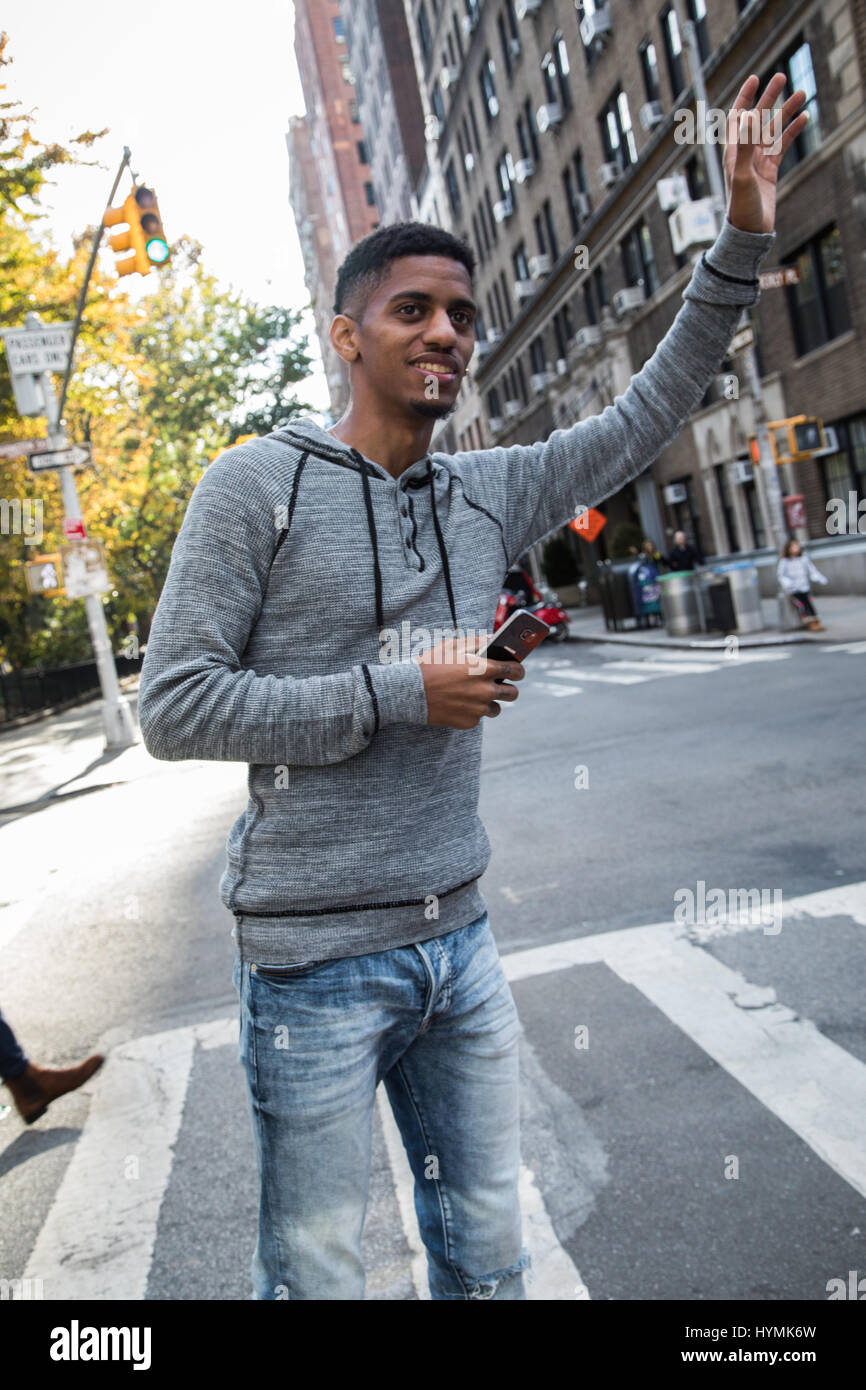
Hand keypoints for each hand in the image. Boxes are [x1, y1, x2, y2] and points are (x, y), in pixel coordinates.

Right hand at [414, 633, 524, 729]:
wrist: (409, 691)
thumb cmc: (430, 665)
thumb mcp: (452, 646)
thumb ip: (476, 642)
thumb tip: (493, 639)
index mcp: (485, 669)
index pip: (516, 671)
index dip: (519, 670)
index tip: (517, 672)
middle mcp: (486, 690)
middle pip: (513, 694)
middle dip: (509, 689)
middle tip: (501, 686)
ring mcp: (478, 708)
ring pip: (496, 708)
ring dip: (490, 702)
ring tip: (476, 696)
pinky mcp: (469, 722)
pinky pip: (478, 718)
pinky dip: (472, 712)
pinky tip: (459, 704)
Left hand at [724, 73, 808, 232]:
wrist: (749, 233)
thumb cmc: (741, 207)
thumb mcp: (742, 175)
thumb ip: (744, 146)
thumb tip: (747, 115)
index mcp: (733, 151)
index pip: (738, 116)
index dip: (745, 97)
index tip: (755, 78)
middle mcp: (744, 153)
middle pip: (758, 118)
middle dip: (769, 97)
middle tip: (782, 76)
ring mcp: (758, 162)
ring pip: (773, 130)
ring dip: (786, 112)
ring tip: (802, 93)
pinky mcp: (769, 172)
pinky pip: (782, 146)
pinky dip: (792, 132)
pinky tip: (804, 118)